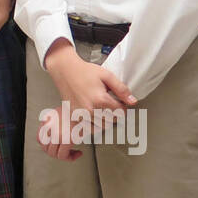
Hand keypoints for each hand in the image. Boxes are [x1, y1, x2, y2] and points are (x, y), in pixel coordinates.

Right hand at [43, 40, 134, 160]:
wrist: (65, 70)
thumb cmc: (84, 71)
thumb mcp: (107, 76)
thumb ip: (121, 89)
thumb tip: (133, 101)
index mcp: (100, 100)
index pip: (121, 112)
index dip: (123, 107)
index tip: (120, 101)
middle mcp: (90, 110)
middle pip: (112, 121)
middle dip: (115, 114)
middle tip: (111, 104)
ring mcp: (81, 115)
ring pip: (101, 126)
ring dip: (105, 120)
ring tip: (102, 109)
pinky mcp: (75, 116)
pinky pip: (89, 128)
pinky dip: (94, 125)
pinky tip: (94, 115)